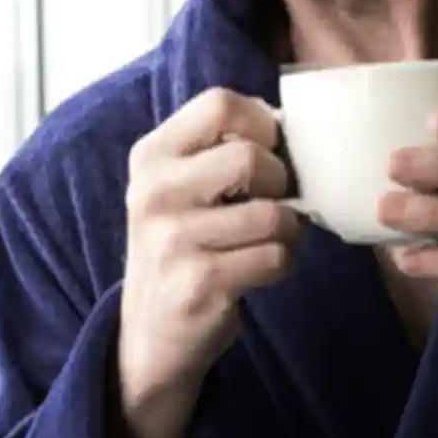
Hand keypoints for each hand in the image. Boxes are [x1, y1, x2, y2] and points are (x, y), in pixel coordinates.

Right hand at [117, 87, 301, 437]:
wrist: (149, 333)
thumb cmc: (180, 247)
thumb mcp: (177, 189)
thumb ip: (216, 151)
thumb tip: (289, 124)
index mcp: (151, 156)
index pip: (220, 104)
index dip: (262, 124)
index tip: (267, 151)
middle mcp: (154, 193)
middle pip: (250, 157)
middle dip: (282, 182)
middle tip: (274, 203)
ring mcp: (173, 240)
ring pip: (272, 214)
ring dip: (289, 230)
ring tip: (272, 240)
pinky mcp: (199, 284)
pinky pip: (274, 258)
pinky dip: (283, 264)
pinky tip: (261, 270)